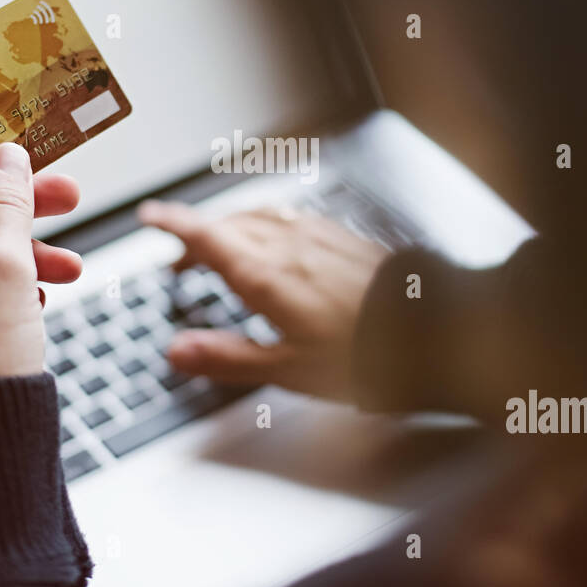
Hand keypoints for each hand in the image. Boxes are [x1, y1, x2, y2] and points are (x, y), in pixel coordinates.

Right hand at [136, 201, 388, 397]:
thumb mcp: (288, 370)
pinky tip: (277, 245)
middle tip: (179, 257)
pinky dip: (267, 227)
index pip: (205, 236)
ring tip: (222, 251)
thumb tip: (176, 351)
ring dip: (232, 229)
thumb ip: (228, 357)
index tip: (150, 216)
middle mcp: (290, 245)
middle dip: (197, 235)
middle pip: (229, 224)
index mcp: (266, 274)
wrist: (436, 332)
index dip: (173, 224)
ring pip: (260, 218)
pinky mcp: (346, 238)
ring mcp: (320, 236)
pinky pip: (292, 220)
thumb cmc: (367, 357)